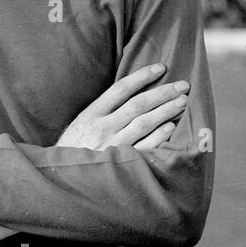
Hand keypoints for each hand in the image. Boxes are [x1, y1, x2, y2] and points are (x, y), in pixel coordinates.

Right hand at [56, 64, 188, 150]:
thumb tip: (132, 93)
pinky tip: (171, 126)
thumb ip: (102, 110)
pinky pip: (145, 147)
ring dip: (166, 111)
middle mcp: (102, 128)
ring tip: (182, 102)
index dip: (142, 77)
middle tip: (183, 86)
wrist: (62, 178)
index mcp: (91, 114)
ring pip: (144, 123)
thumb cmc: (74, 148)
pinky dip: (159, 135)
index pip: (120, 89)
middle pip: (137, 105)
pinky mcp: (121, 163)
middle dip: (162, 93)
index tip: (160, 68)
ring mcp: (112, 146)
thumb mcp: (81, 124)